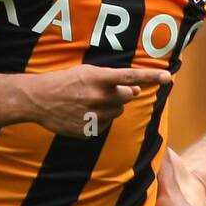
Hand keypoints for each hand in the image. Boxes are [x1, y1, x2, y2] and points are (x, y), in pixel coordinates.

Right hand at [23, 65, 171, 137]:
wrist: (37, 100)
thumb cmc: (63, 82)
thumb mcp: (86, 74)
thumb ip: (112, 81)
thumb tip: (136, 90)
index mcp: (97, 78)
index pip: (130, 76)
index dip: (151, 76)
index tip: (168, 77)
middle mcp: (98, 97)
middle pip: (126, 97)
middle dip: (120, 94)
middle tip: (100, 92)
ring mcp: (93, 115)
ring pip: (117, 112)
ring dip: (109, 107)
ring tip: (87, 103)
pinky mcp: (89, 131)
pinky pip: (105, 126)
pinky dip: (98, 121)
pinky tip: (81, 114)